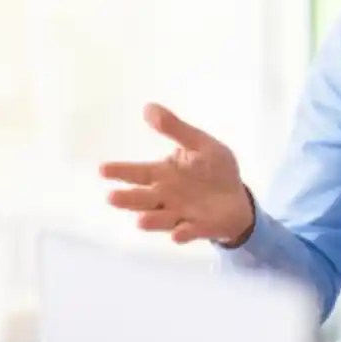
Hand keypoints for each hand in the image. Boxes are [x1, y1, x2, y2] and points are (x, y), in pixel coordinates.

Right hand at [99, 103, 254, 245]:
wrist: (237, 198)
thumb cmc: (213, 170)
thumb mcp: (200, 144)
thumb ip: (175, 129)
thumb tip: (148, 107)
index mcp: (164, 175)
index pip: (139, 172)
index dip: (121, 171)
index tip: (102, 169)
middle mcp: (167, 197)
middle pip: (144, 198)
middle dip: (129, 199)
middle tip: (112, 198)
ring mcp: (181, 214)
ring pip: (162, 218)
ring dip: (152, 220)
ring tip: (140, 221)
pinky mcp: (199, 228)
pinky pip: (189, 232)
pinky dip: (183, 233)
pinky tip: (178, 234)